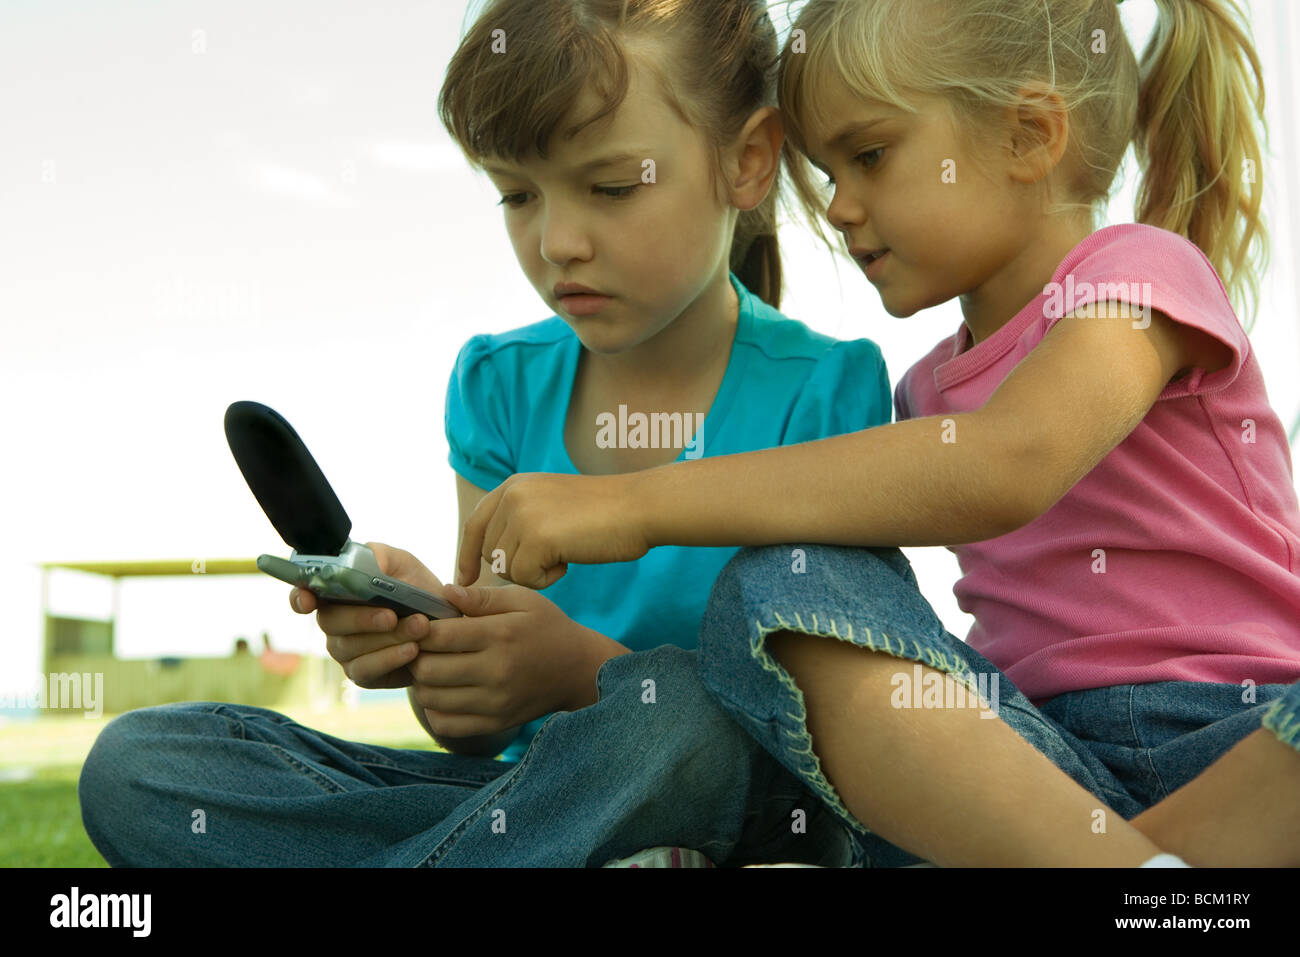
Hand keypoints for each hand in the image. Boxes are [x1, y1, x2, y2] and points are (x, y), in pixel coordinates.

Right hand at [290, 541, 445, 688]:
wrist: (444, 622)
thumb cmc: (416, 588)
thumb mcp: (402, 563)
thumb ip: (379, 556)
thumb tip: (364, 561)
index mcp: (335, 592)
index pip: (303, 595)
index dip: (300, 597)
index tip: (309, 601)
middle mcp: (334, 622)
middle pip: (330, 622)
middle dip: (362, 619)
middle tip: (392, 615)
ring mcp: (344, 650)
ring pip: (350, 647)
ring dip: (387, 637)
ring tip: (419, 627)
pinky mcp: (361, 673)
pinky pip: (366, 669)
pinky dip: (390, 658)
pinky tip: (413, 649)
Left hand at [402, 582, 616, 737]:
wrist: (579, 670)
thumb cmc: (548, 628)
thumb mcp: (523, 600)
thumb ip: (481, 597)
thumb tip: (444, 592)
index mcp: (500, 635)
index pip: (438, 636)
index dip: (419, 629)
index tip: (421, 624)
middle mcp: (496, 672)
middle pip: (428, 669)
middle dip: (416, 656)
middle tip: (422, 647)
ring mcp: (495, 702)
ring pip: (431, 698)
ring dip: (422, 683)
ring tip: (433, 667)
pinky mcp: (496, 723)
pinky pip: (446, 724)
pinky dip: (435, 709)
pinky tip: (444, 692)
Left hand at [455, 472, 651, 588]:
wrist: (638, 507)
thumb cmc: (604, 513)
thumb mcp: (551, 504)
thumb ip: (520, 519)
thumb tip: (489, 558)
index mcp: (513, 485)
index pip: (475, 524)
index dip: (466, 555)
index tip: (463, 580)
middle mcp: (511, 495)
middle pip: (489, 553)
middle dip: (518, 566)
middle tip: (555, 556)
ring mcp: (522, 515)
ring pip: (506, 568)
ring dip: (534, 573)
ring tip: (565, 554)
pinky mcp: (536, 537)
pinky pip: (525, 579)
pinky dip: (547, 580)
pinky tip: (569, 561)